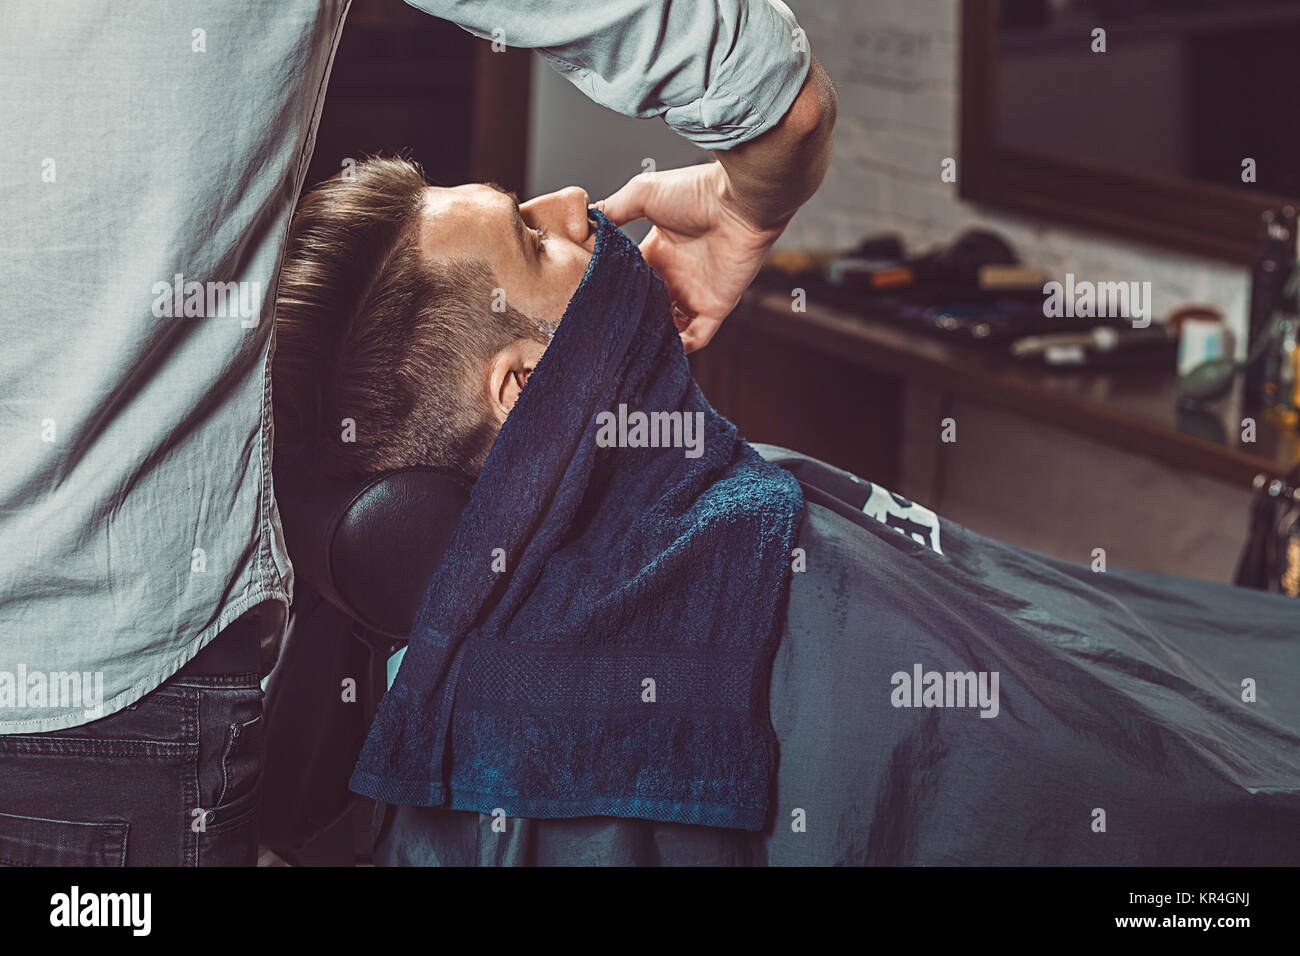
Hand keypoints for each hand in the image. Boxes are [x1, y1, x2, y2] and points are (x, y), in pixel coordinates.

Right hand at [594, 163, 782, 353]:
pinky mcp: (716, 307)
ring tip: (629, 346)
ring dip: (654, 336)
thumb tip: (582, 225)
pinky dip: (681, 348)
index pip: (631, 280)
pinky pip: (697, 337)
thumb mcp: (641, 194)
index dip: (614, 291)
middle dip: (631, 319)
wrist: (738, 201)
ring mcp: (696, 293)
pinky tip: (660, 349)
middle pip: (649, 307)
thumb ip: (612, 210)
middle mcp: (676, 275)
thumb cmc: (695, 192)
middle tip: (606, 331)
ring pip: (671, 326)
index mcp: (658, 251)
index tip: (591, 301)